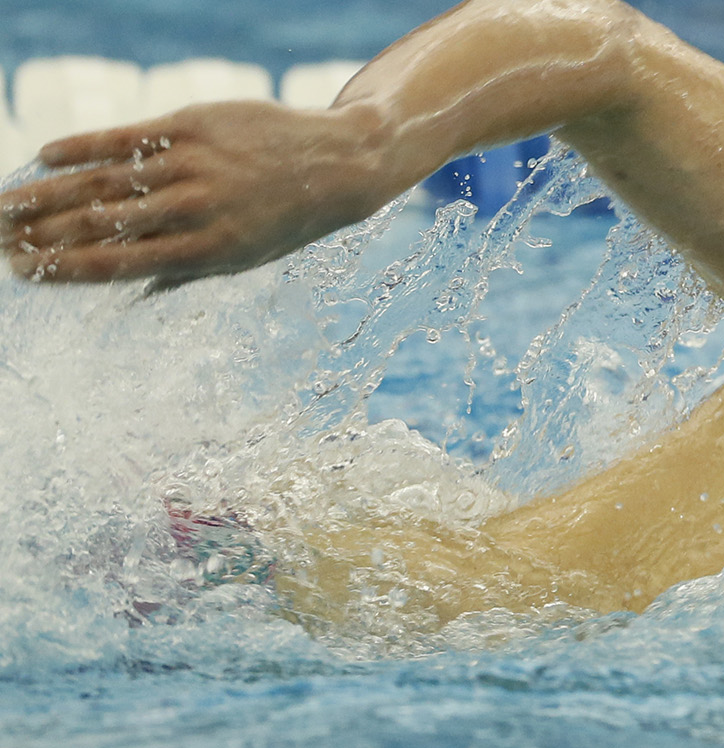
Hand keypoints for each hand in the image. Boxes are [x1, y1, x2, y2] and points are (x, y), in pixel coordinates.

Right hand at [0, 100, 399, 288]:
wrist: (338, 164)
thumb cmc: (285, 218)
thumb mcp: (244, 257)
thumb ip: (184, 270)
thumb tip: (129, 293)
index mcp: (206, 252)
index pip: (117, 265)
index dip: (63, 268)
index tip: (21, 270)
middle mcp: (196, 210)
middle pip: (100, 223)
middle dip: (40, 232)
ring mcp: (193, 165)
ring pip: (105, 182)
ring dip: (46, 193)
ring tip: (4, 204)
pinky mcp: (193, 126)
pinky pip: (128, 137)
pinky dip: (84, 147)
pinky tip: (46, 156)